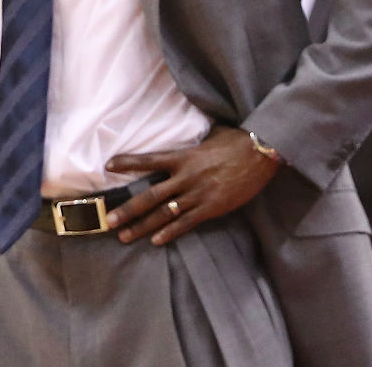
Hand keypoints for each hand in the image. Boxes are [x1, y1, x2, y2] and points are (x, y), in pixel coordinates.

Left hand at [104, 126, 278, 245]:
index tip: (109, 165)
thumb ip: (195, 140)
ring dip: (143, 226)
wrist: (262, 153)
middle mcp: (187, 177)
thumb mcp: (212, 134)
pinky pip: (186, 222)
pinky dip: (170, 232)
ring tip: (125, 236)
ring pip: (164, 213)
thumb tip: (187, 131)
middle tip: (109, 221)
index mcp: (185, 157)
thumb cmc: (238, 141)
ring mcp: (199, 194)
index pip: (150, 160)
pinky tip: (157, 240)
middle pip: (150, 195)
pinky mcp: (212, 207)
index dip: (129, 163)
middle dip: (128, 210)